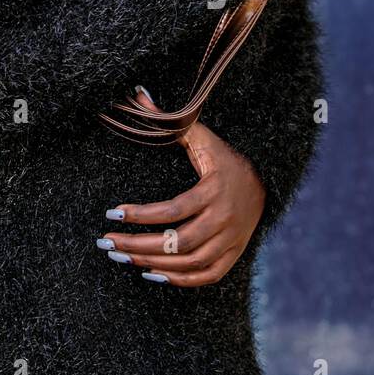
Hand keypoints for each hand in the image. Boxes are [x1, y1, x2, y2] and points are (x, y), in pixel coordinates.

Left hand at [98, 87, 266, 286]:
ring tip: (121, 256)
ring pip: (190, 262)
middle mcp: (225, 219)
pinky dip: (178, 280)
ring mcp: (231, 240)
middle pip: (178, 242)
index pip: (173, 210)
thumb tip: (137, 94)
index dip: (141, 215)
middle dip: (138, 245)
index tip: (112, 213)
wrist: (266, 179)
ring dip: (152, 263)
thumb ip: (168, 120)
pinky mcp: (234, 254)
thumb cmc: (223, 157)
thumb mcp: (200, 136)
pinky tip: (150, 274)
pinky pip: (206, 276)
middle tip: (107, 242)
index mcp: (214, 190)